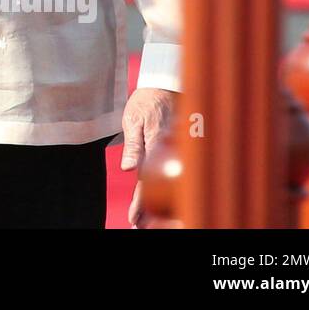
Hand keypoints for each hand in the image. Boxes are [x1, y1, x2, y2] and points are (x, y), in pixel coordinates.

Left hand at [122, 86, 175, 227]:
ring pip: (168, 183)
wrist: (166, 85)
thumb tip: (128, 167)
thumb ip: (133, 144)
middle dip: (150, 209)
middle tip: (139, 224)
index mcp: (156, 145)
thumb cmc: (147, 101)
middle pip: (161, 188)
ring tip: (146, 219)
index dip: (141, 202)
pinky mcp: (179, 149)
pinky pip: (173, 172)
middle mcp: (169, 151)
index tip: (134, 217)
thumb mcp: (134, 119)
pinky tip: (161, 199)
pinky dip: (167, 187)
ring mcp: (177, 151)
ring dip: (159, 202)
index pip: (147, 180)